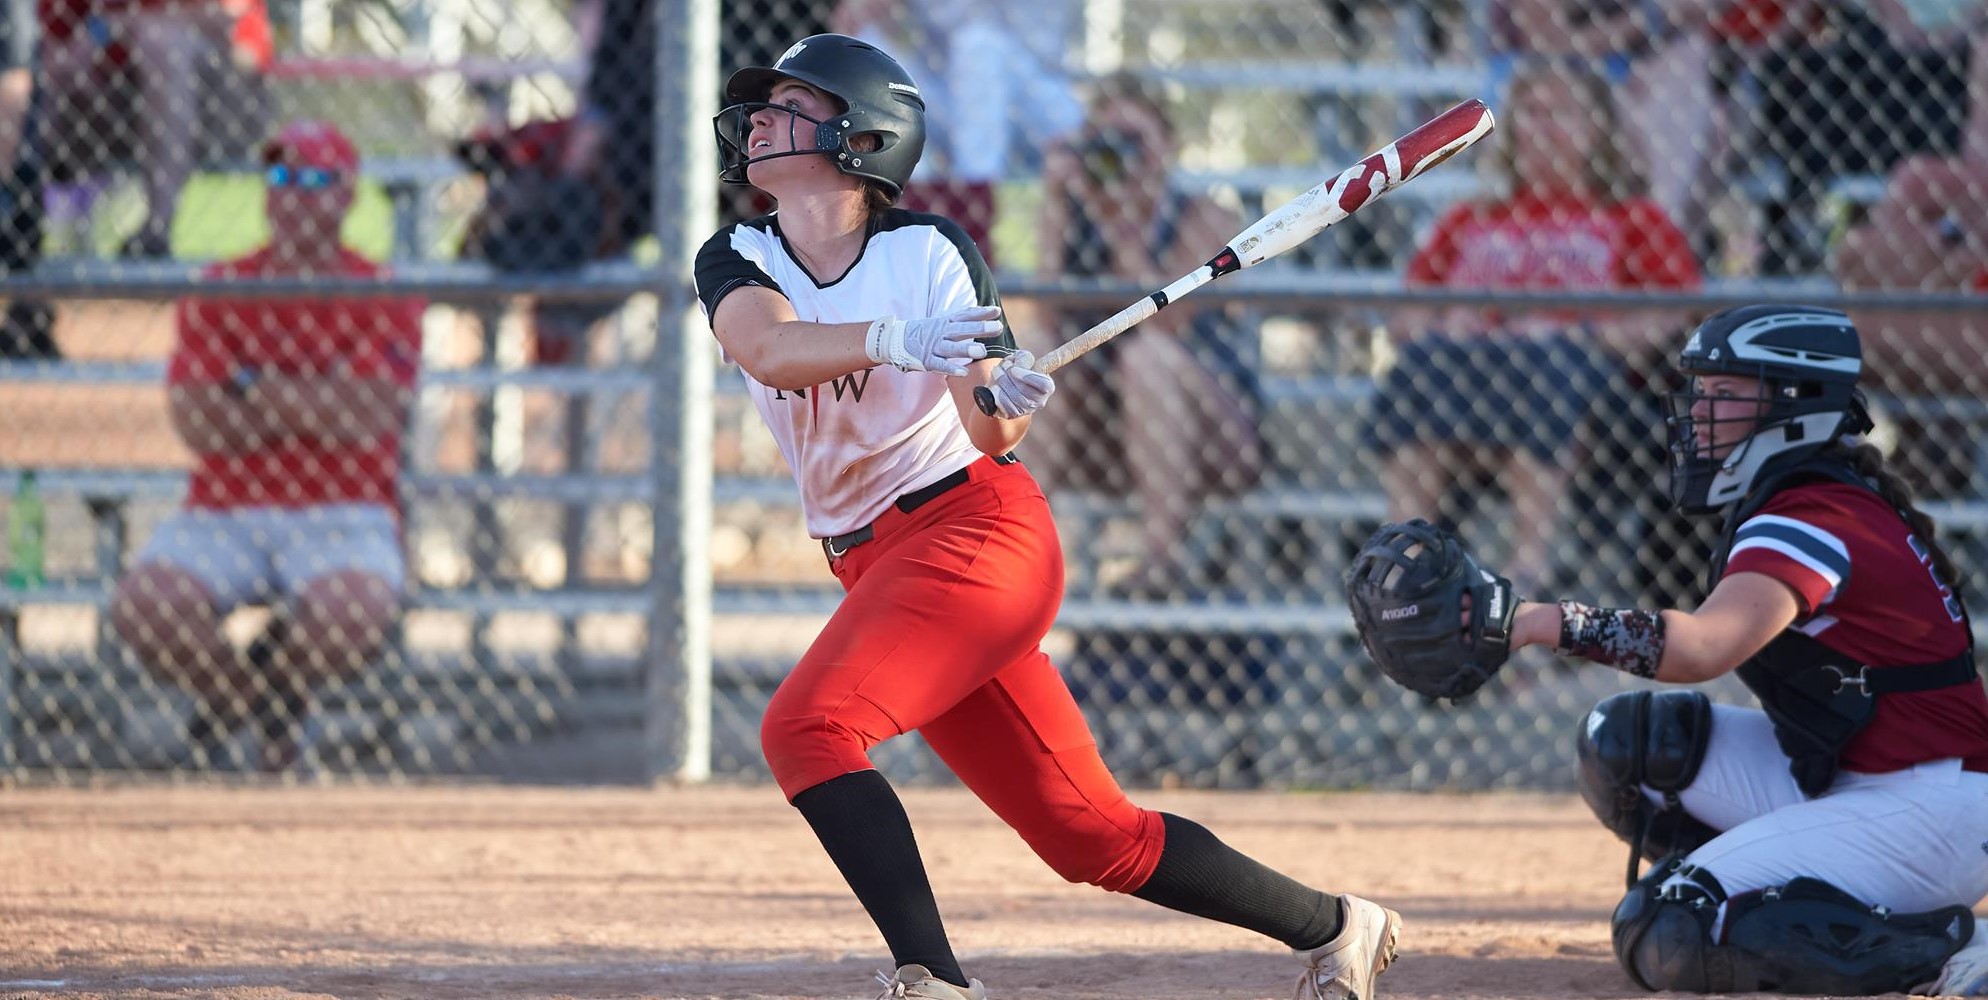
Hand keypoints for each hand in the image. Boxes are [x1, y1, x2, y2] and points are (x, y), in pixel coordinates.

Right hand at [866, 306, 999, 375]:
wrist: (895, 339)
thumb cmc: (924, 332)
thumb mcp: (942, 322)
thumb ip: (962, 321)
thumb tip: (985, 316)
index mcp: (946, 322)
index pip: (965, 315)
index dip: (980, 313)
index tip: (996, 311)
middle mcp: (941, 332)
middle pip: (962, 329)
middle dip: (979, 328)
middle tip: (997, 327)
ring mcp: (934, 346)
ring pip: (952, 347)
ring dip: (967, 348)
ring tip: (982, 350)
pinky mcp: (926, 360)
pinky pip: (940, 365)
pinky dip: (951, 368)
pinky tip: (964, 372)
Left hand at [985, 350, 1054, 418]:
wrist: (1002, 385)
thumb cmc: (1016, 369)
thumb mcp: (1021, 359)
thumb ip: (1024, 358)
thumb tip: (1021, 364)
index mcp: (1047, 386)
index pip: (1044, 385)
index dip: (1027, 376)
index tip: (1013, 369)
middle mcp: (1039, 401)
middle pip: (1024, 390)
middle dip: (1009, 376)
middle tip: (1002, 367)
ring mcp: (1026, 410)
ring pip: (1012, 397)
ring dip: (1001, 381)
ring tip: (997, 372)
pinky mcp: (1012, 415)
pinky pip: (1003, 404)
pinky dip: (996, 393)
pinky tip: (995, 387)